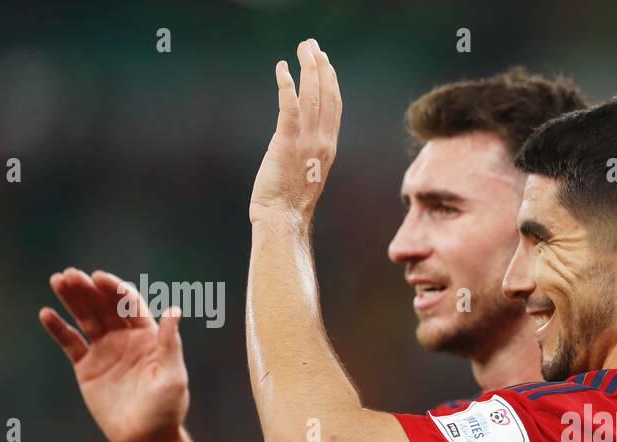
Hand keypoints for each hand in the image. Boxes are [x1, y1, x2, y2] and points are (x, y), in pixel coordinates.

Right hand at [39, 268, 188, 441]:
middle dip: (89, 289)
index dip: (115, 289)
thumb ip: (170, 343)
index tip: (98, 278)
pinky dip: (59, 328)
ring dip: (72, 299)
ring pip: (86, 318)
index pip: (129, 304)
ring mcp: (105, 351)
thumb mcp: (172, 376)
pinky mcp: (87, 367)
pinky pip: (71, 343)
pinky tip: (46, 314)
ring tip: (57, 281)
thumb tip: (174, 309)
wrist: (146, 439)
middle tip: (70, 275)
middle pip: (105, 306)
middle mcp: (126, 339)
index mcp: (149, 336)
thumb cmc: (166, 409)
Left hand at [249, 38, 341, 224]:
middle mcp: (322, 142)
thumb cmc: (288, 203)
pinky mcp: (287, 142)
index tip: (326, 64)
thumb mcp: (304, 174)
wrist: (283, 219)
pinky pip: (290, 107)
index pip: (334, 108)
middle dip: (322, 68)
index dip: (331, 83)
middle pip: (327, 96)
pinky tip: (282, 69)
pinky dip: (287, 85)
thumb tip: (297, 147)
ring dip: (308, 69)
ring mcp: (307, 142)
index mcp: (328, 148)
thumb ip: (305, 155)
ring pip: (313, 96)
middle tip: (313, 47)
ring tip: (304, 48)